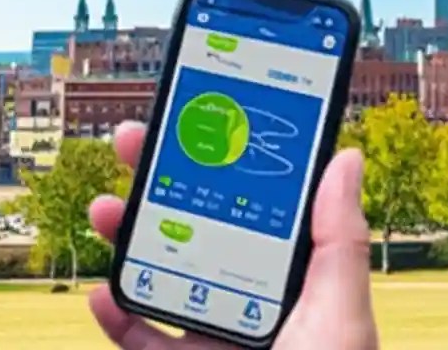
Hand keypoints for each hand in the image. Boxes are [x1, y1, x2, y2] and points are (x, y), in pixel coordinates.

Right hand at [88, 121, 378, 348]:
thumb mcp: (341, 321)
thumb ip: (338, 244)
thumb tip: (344, 159)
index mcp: (297, 286)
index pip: (260, 210)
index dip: (230, 164)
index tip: (202, 122)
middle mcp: (255, 312)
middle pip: (201, 233)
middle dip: (163, 186)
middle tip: (135, 145)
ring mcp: (215, 347)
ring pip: (162, 280)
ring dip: (128, 239)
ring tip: (106, 207)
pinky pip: (141, 342)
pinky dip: (115, 318)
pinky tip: (103, 293)